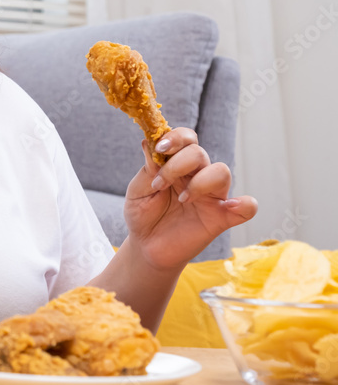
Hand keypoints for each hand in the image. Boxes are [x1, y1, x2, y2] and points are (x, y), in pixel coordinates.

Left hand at [122, 127, 256, 270]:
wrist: (146, 245)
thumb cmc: (143, 214)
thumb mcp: (138, 190)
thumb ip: (147, 169)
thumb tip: (148, 142)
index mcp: (176, 164)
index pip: (185, 139)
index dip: (175, 138)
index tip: (159, 148)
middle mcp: (196, 175)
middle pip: (199, 153)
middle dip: (177, 165)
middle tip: (159, 185)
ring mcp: (210, 196)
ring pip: (221, 172)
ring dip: (199, 183)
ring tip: (181, 200)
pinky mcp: (221, 218)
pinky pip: (246, 208)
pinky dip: (245, 204)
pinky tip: (229, 206)